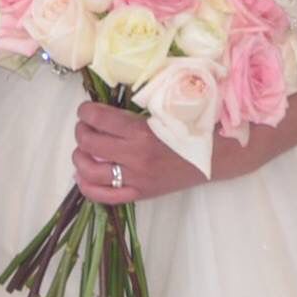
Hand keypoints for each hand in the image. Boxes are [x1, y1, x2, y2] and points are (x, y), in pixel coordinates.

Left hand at [72, 102, 225, 203]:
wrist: (216, 156)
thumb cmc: (193, 126)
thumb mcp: (166, 109)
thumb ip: (139, 105)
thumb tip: (110, 101)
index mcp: (142, 132)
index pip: (99, 119)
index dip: (86, 111)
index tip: (86, 109)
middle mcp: (135, 158)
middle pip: (90, 142)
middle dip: (81, 130)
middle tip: (85, 125)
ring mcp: (136, 179)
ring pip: (90, 170)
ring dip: (79, 156)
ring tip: (83, 148)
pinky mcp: (140, 194)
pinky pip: (103, 195)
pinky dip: (87, 185)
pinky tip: (83, 175)